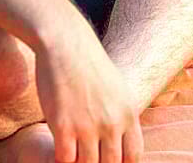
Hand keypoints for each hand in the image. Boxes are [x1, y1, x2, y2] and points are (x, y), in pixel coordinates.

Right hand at [34, 23, 142, 162]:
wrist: (65, 42)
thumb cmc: (88, 63)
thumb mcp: (118, 88)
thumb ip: (122, 115)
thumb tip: (123, 138)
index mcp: (128, 114)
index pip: (133, 157)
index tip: (109, 162)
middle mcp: (112, 123)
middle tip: (89, 159)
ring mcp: (88, 126)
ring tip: (74, 157)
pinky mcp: (63, 126)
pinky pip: (65, 160)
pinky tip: (59, 157)